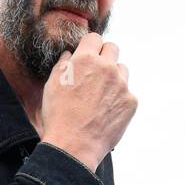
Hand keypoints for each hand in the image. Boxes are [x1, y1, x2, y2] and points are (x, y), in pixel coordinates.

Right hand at [40, 32, 135, 171]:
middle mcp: (107, 68)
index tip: (88, 54)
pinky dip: (118, 98)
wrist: (74, 145)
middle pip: (113, 48)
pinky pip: (127, 93)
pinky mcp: (131, 102)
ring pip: (122, 70)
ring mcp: (122, 85)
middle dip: (104, 56)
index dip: (90, 46)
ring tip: (100, 94)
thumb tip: (71, 54)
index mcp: (86, 59)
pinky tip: (106, 111)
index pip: (95, 38)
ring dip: (113, 76)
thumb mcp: (52, 84)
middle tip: (95, 72)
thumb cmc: (59, 115)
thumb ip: (64, 63)